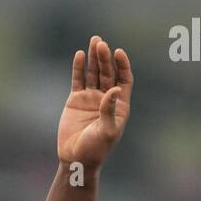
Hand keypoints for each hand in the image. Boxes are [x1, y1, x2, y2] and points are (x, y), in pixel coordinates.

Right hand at [57, 36, 133, 168]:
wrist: (76, 159)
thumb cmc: (95, 149)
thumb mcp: (107, 131)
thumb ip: (110, 110)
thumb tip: (115, 89)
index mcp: (120, 105)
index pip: (124, 79)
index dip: (122, 65)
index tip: (118, 53)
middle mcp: (106, 98)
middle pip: (108, 72)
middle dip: (105, 58)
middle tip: (101, 44)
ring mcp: (91, 97)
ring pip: (94, 72)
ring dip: (94, 57)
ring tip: (94, 41)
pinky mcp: (75, 99)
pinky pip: (78, 80)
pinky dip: (78, 67)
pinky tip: (79, 55)